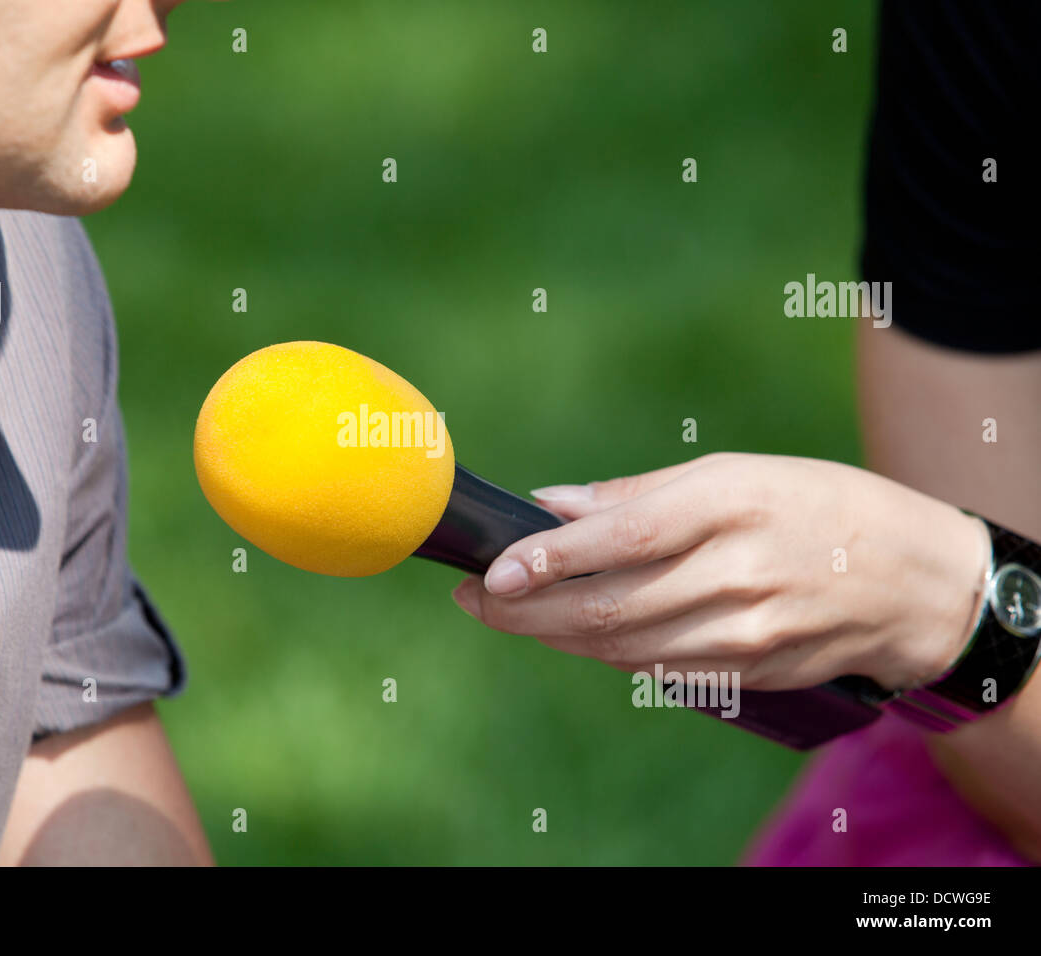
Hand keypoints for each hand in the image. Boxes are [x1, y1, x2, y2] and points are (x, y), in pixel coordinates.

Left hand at [451, 453, 990, 691]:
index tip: (491, 568)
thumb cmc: (816, 508)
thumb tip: (552, 503)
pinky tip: (571, 631)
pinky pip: (654, 669)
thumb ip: (639, 494)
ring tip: (506, 614)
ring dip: (553, 633)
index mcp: (730, 505)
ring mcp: (743, 635)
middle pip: (608, 604)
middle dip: (526, 608)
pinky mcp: (747, 675)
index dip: (548, 557)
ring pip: (621, 646)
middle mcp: (735, 575)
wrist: (912, 583)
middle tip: (473, 599)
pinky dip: (603, 651)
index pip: (622, 537)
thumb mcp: (736, 474)